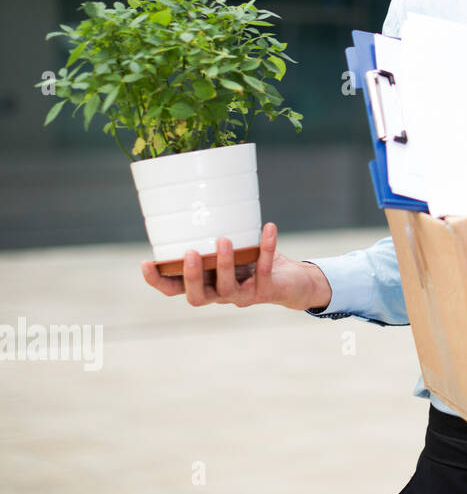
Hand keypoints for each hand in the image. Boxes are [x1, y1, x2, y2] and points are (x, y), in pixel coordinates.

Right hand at [140, 222, 332, 311]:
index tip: (146, 262)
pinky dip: (266, 248)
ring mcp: (243, 295)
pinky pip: (264, 270)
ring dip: (225, 264)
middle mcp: (219, 294)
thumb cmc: (254, 261)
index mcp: (205, 283)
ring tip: (225, 240)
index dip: (158, 280)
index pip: (173, 289)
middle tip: (191, 253)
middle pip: (197, 296)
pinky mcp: (267, 290)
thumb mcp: (230, 247)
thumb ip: (214, 234)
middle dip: (192, 276)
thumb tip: (201, 197)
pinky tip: (268, 227)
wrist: (292, 281)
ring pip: (228, 288)